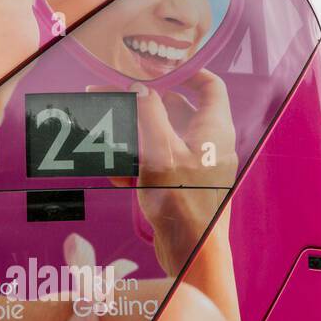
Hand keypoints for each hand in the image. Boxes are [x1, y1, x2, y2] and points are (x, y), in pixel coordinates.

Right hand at [105, 70, 237, 275]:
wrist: (189, 253)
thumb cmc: (182, 203)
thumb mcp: (160, 151)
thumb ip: (148, 114)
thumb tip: (140, 89)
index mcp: (214, 130)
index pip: (210, 86)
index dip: (188, 72)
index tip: (161, 67)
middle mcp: (209, 145)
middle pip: (177, 111)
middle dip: (144, 107)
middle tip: (116, 98)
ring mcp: (197, 168)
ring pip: (162, 140)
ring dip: (134, 138)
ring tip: (107, 137)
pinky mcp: (183, 189)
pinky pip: (158, 167)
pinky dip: (137, 166)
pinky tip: (116, 172)